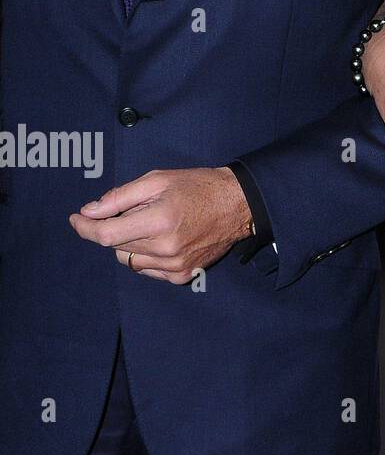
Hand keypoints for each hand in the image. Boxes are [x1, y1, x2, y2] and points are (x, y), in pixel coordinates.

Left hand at [69, 167, 251, 282]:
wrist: (239, 205)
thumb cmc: (199, 186)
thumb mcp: (159, 179)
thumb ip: (120, 196)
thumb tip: (89, 212)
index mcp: (160, 220)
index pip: (106, 235)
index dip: (85, 228)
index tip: (76, 218)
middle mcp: (166, 248)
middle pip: (117, 246)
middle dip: (117, 227)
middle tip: (138, 210)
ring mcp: (174, 266)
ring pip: (130, 260)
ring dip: (131, 243)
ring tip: (153, 224)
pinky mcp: (183, 276)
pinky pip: (147, 271)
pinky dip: (147, 256)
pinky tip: (163, 240)